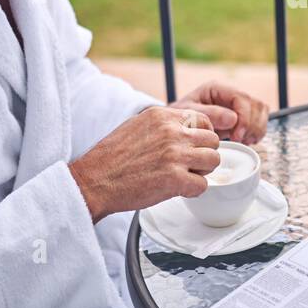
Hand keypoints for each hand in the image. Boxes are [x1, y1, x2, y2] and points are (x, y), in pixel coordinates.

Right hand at [70, 107, 219, 221]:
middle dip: (204, 154)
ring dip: (202, 172)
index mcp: (163, 116)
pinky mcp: (175, 179)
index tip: (195, 147)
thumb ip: (163, 125)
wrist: (94, 180)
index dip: (203, 136)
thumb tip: (184, 129)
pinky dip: (193, 191)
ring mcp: (175, 155)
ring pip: (213, 160)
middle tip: (190, 166)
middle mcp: (172, 132)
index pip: (203, 120)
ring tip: (185, 177)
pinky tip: (178, 190)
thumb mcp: (137, 126)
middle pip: (212, 140)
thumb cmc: (111, 158)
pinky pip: (203, 185)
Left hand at [172, 81, 268, 143]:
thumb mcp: (189, 116)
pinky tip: (245, 140)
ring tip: (242, 141)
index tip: (236, 136)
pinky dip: (257, 132)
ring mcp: (238, 104)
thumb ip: (209, 115)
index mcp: (216, 89)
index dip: (244, 118)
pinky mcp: (243, 115)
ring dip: (257, 129)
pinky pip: (261, 120)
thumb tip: (233, 119)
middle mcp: (230, 93)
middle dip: (251, 126)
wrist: (177, 128)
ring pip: (262, 111)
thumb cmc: (181, 120)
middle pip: (256, 104)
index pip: (241, 98)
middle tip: (239, 141)